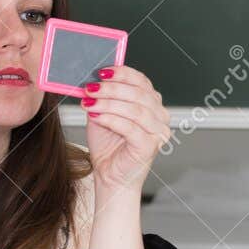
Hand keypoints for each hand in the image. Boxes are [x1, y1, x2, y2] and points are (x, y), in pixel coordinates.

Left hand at [80, 64, 169, 193]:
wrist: (110, 175)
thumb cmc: (109, 147)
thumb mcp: (103, 112)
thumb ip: (103, 96)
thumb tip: (93, 79)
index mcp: (152, 104)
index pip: (141, 81)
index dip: (121, 74)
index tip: (101, 72)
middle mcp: (160, 116)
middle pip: (138, 94)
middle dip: (111, 89)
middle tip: (91, 88)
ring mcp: (158, 132)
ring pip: (135, 110)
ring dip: (108, 103)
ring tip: (89, 103)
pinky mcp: (150, 146)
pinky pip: (130, 128)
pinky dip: (111, 119)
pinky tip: (95, 116)